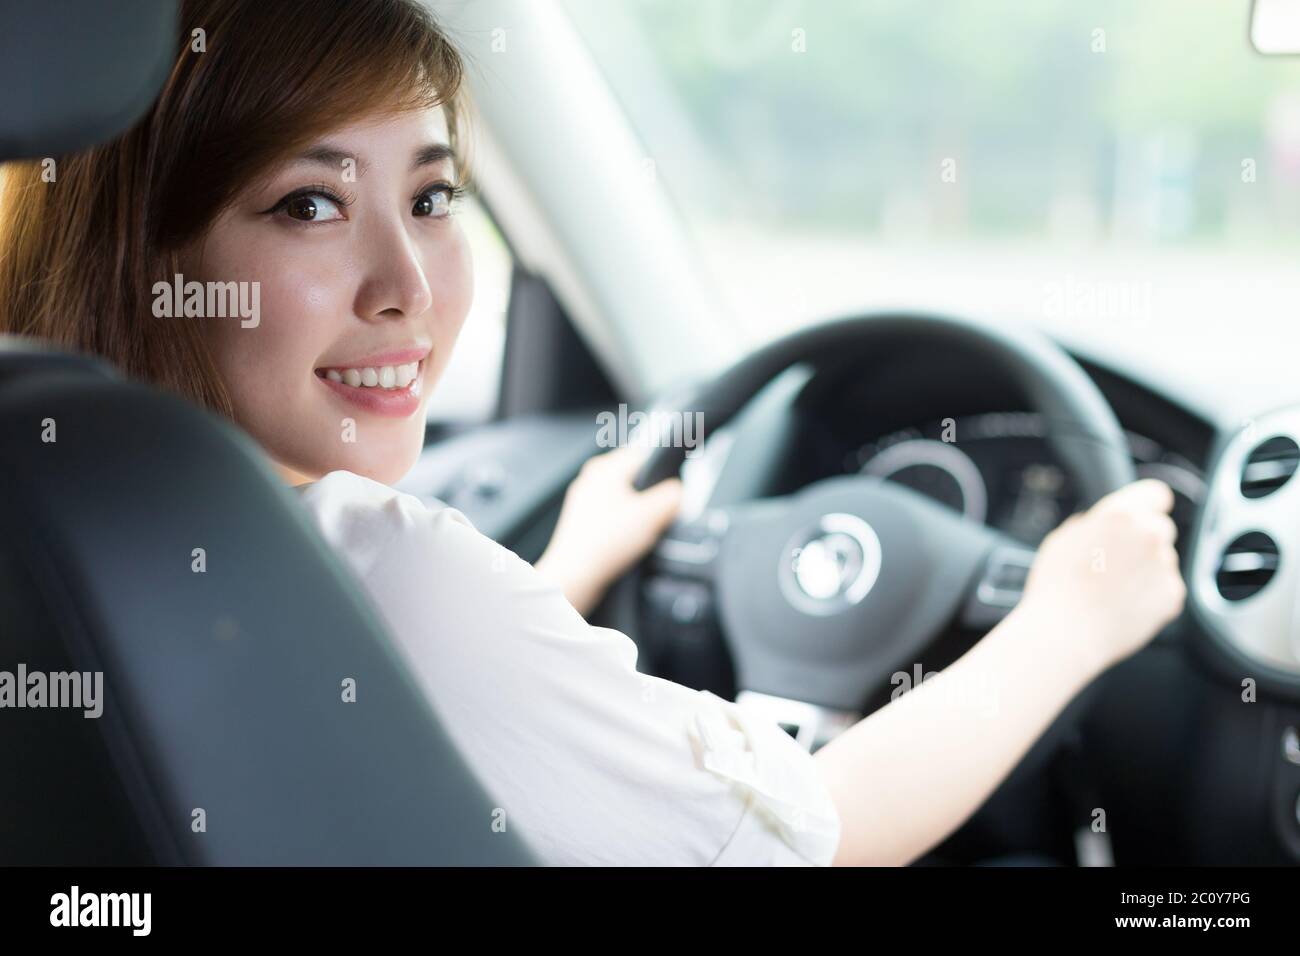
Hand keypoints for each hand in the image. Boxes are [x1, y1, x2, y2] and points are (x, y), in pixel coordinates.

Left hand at [536, 444, 683, 615]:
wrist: (575, 576)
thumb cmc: (602, 545)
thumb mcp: (652, 515)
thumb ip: (672, 497)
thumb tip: (680, 492)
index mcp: (605, 467)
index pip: (645, 454)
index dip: (665, 472)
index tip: (672, 490)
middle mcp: (591, 479)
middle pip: (636, 479)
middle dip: (651, 497)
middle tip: (656, 517)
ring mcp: (585, 501)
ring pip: (626, 499)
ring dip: (638, 515)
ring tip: (638, 533)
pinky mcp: (584, 523)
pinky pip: (614, 518)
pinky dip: (624, 528)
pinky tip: (626, 543)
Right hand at [1016, 478, 1185, 677]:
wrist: (1065, 634)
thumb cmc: (1056, 588)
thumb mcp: (1063, 539)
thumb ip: (1092, 523)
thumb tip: (1101, 522)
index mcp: (1120, 515)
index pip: (1156, 493)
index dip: (1148, 505)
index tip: (1143, 515)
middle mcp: (1148, 534)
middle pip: (1161, 527)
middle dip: (1144, 540)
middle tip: (1118, 561)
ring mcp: (1165, 565)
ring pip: (1163, 559)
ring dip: (1147, 569)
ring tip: (1114, 589)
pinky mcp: (1173, 594)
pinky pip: (1166, 587)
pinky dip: (1151, 595)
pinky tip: (1124, 604)